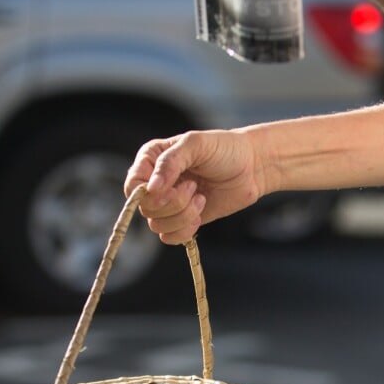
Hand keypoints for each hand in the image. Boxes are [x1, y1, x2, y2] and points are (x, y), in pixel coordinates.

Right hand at [125, 129, 264, 244]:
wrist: (251, 168)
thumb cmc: (224, 149)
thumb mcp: (195, 145)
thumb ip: (170, 162)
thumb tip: (150, 189)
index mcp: (151, 160)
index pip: (133, 185)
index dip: (148, 193)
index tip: (171, 188)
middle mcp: (155, 183)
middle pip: (145, 208)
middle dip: (173, 202)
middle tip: (194, 187)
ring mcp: (168, 204)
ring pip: (157, 225)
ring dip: (183, 215)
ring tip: (201, 197)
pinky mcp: (182, 220)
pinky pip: (170, 238)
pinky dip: (185, 230)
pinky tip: (200, 212)